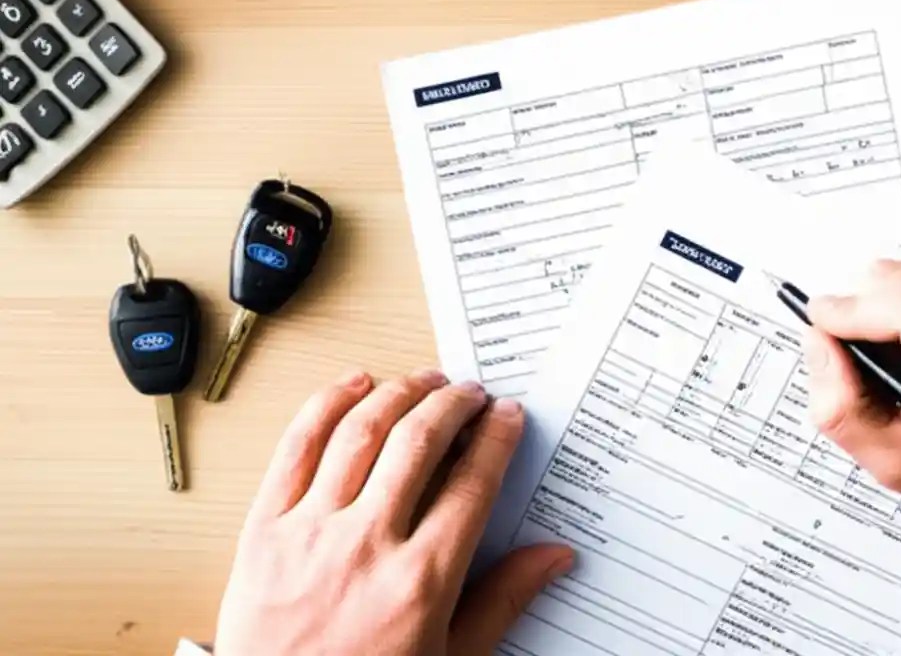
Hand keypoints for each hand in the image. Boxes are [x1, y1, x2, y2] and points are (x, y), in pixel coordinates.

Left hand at [214, 369, 573, 655]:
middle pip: (418, 442)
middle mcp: (365, 547)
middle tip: (470, 393)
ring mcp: (310, 533)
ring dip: (398, 393)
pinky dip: (326, 405)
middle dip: (453, 404)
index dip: (495, 438)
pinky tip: (352, 386)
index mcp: (420, 582)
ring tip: (423, 382)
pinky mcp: (263, 530)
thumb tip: (554, 557)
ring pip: (360, 431)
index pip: (471, 484)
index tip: (506, 417)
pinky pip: (295, 448)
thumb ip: (503, 600)